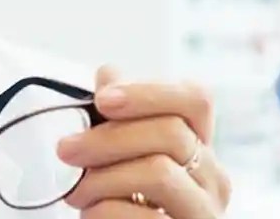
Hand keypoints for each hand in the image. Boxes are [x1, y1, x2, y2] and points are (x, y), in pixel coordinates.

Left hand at [57, 67, 231, 218]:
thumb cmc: (121, 200)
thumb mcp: (117, 154)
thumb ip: (117, 116)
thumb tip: (109, 76)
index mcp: (199, 145)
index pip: (196, 98)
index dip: (149, 92)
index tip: (103, 99)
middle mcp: (213, 177)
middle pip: (171, 133)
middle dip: (107, 138)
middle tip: (66, 150)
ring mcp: (206, 212)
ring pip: (159, 173)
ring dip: (103, 178)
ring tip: (76, 192)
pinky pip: (145, 218)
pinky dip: (106, 211)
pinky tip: (92, 213)